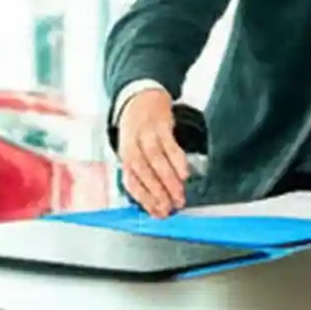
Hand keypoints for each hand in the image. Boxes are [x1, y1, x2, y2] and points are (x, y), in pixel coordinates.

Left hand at [117, 88, 188, 217]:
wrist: (141, 97)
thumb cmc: (138, 131)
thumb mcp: (133, 150)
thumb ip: (142, 173)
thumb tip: (156, 202)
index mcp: (125, 155)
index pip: (131, 181)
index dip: (145, 199)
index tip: (158, 213)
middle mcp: (133, 145)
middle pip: (143, 172)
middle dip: (158, 193)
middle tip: (171, 208)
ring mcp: (146, 134)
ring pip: (156, 160)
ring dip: (169, 181)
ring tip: (180, 196)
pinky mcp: (161, 125)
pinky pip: (170, 145)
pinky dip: (178, 161)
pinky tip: (185, 174)